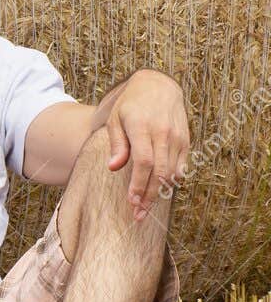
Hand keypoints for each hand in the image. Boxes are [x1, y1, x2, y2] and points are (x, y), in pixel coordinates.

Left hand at [104, 70, 189, 220]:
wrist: (158, 86)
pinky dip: (172, 181)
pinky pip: (182, 166)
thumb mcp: (115, 119)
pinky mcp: (186, 141)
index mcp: (143, 127)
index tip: (131, 202)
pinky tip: (161, 191)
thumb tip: (114, 168)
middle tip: (138, 215)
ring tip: (146, 208)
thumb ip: (116, 144)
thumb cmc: (130, 105)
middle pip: (160, 172)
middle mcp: (163, 133)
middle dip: (150, 197)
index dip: (139, 185)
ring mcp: (178, 137)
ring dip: (161, 194)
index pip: (144, 162)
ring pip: (173, 172)